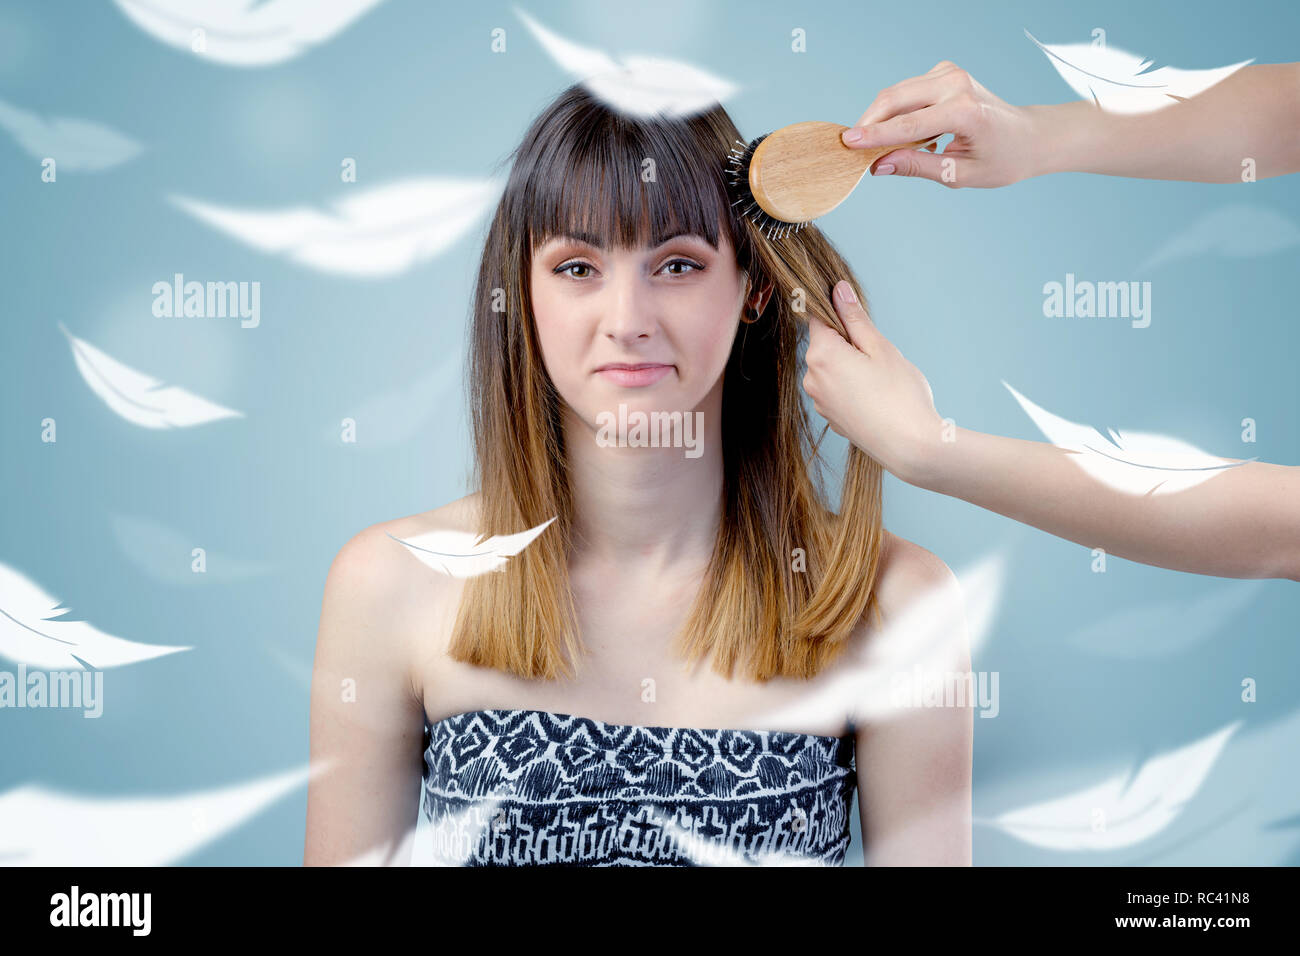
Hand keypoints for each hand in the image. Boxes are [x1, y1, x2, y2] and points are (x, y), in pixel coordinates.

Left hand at [803, 280, 943, 482]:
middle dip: (849, 342)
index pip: (818, 318)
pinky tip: (876, 397)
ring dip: (852, 365)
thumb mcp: (880, 347)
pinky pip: (837, 390)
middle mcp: (811, 378)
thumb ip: (855, 318)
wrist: (909, 447)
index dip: (839, 313)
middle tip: (879, 355)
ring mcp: (819, 401)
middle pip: (825, 344)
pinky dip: (852, 387)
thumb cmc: (899, 395)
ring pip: (832, 368)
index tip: (860, 320)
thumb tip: (838, 290)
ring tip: (880, 380)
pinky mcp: (830, 417)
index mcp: (821, 355)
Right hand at [842, 61, 1040, 187]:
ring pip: (897, 92)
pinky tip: (902, 132)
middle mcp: (956, 84)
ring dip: (880, 117)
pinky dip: (896, 111)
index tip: (848, 143)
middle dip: (869, 122)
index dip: (875, 136)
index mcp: (964, 110)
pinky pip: (907, 91)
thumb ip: (917, 167)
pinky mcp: (944, 72)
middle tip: (850, 146)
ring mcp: (950, 74)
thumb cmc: (1002, 158)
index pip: (908, 124)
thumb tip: (880, 165)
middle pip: (895, 99)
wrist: (1028, 136)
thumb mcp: (958, 173)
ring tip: (875, 144)